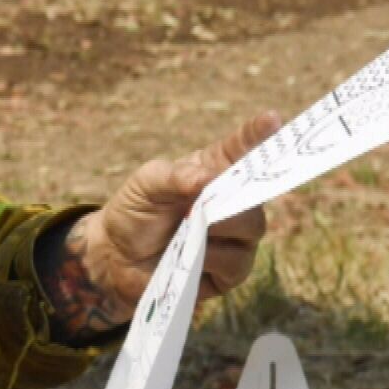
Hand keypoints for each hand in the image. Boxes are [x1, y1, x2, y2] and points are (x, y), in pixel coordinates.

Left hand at [37, 112, 278, 343]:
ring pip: (251, 228)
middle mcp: (230, 202)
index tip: (273, 117)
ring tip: (190, 228)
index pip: (242, 149)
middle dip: (238, 194)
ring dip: (220, 226)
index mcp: (213, 171)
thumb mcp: (145, 185)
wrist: (116, 259)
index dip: (259, 134)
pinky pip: (237, 263)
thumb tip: (207, 178)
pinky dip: (212, 258)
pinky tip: (190, 256)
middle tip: (212, 199)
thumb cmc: (135, 212)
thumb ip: (174, 176)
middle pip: (256, 193)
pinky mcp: (230, 271)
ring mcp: (235, 237)